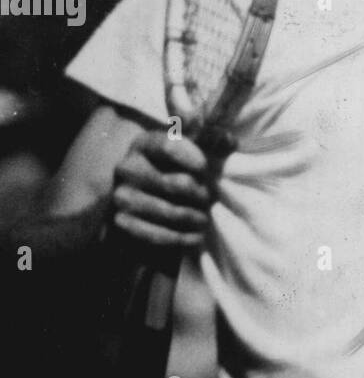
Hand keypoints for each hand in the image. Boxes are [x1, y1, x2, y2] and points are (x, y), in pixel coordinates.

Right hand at [112, 130, 211, 253]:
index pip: (168, 145)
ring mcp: (121, 196)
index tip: (205, 169)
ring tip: (204, 219)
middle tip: (210, 200)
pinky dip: (182, 238)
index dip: (192, 158)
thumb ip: (213, 141)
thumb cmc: (179, 172)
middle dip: (200, 194)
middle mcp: (127, 167)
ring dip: (193, 218)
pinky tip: (196, 237)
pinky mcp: (122, 223)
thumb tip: (228, 139)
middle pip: (174, 183)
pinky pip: (157, 234)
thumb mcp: (195, 152)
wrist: (151, 208)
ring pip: (169, 211)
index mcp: (144, 143)